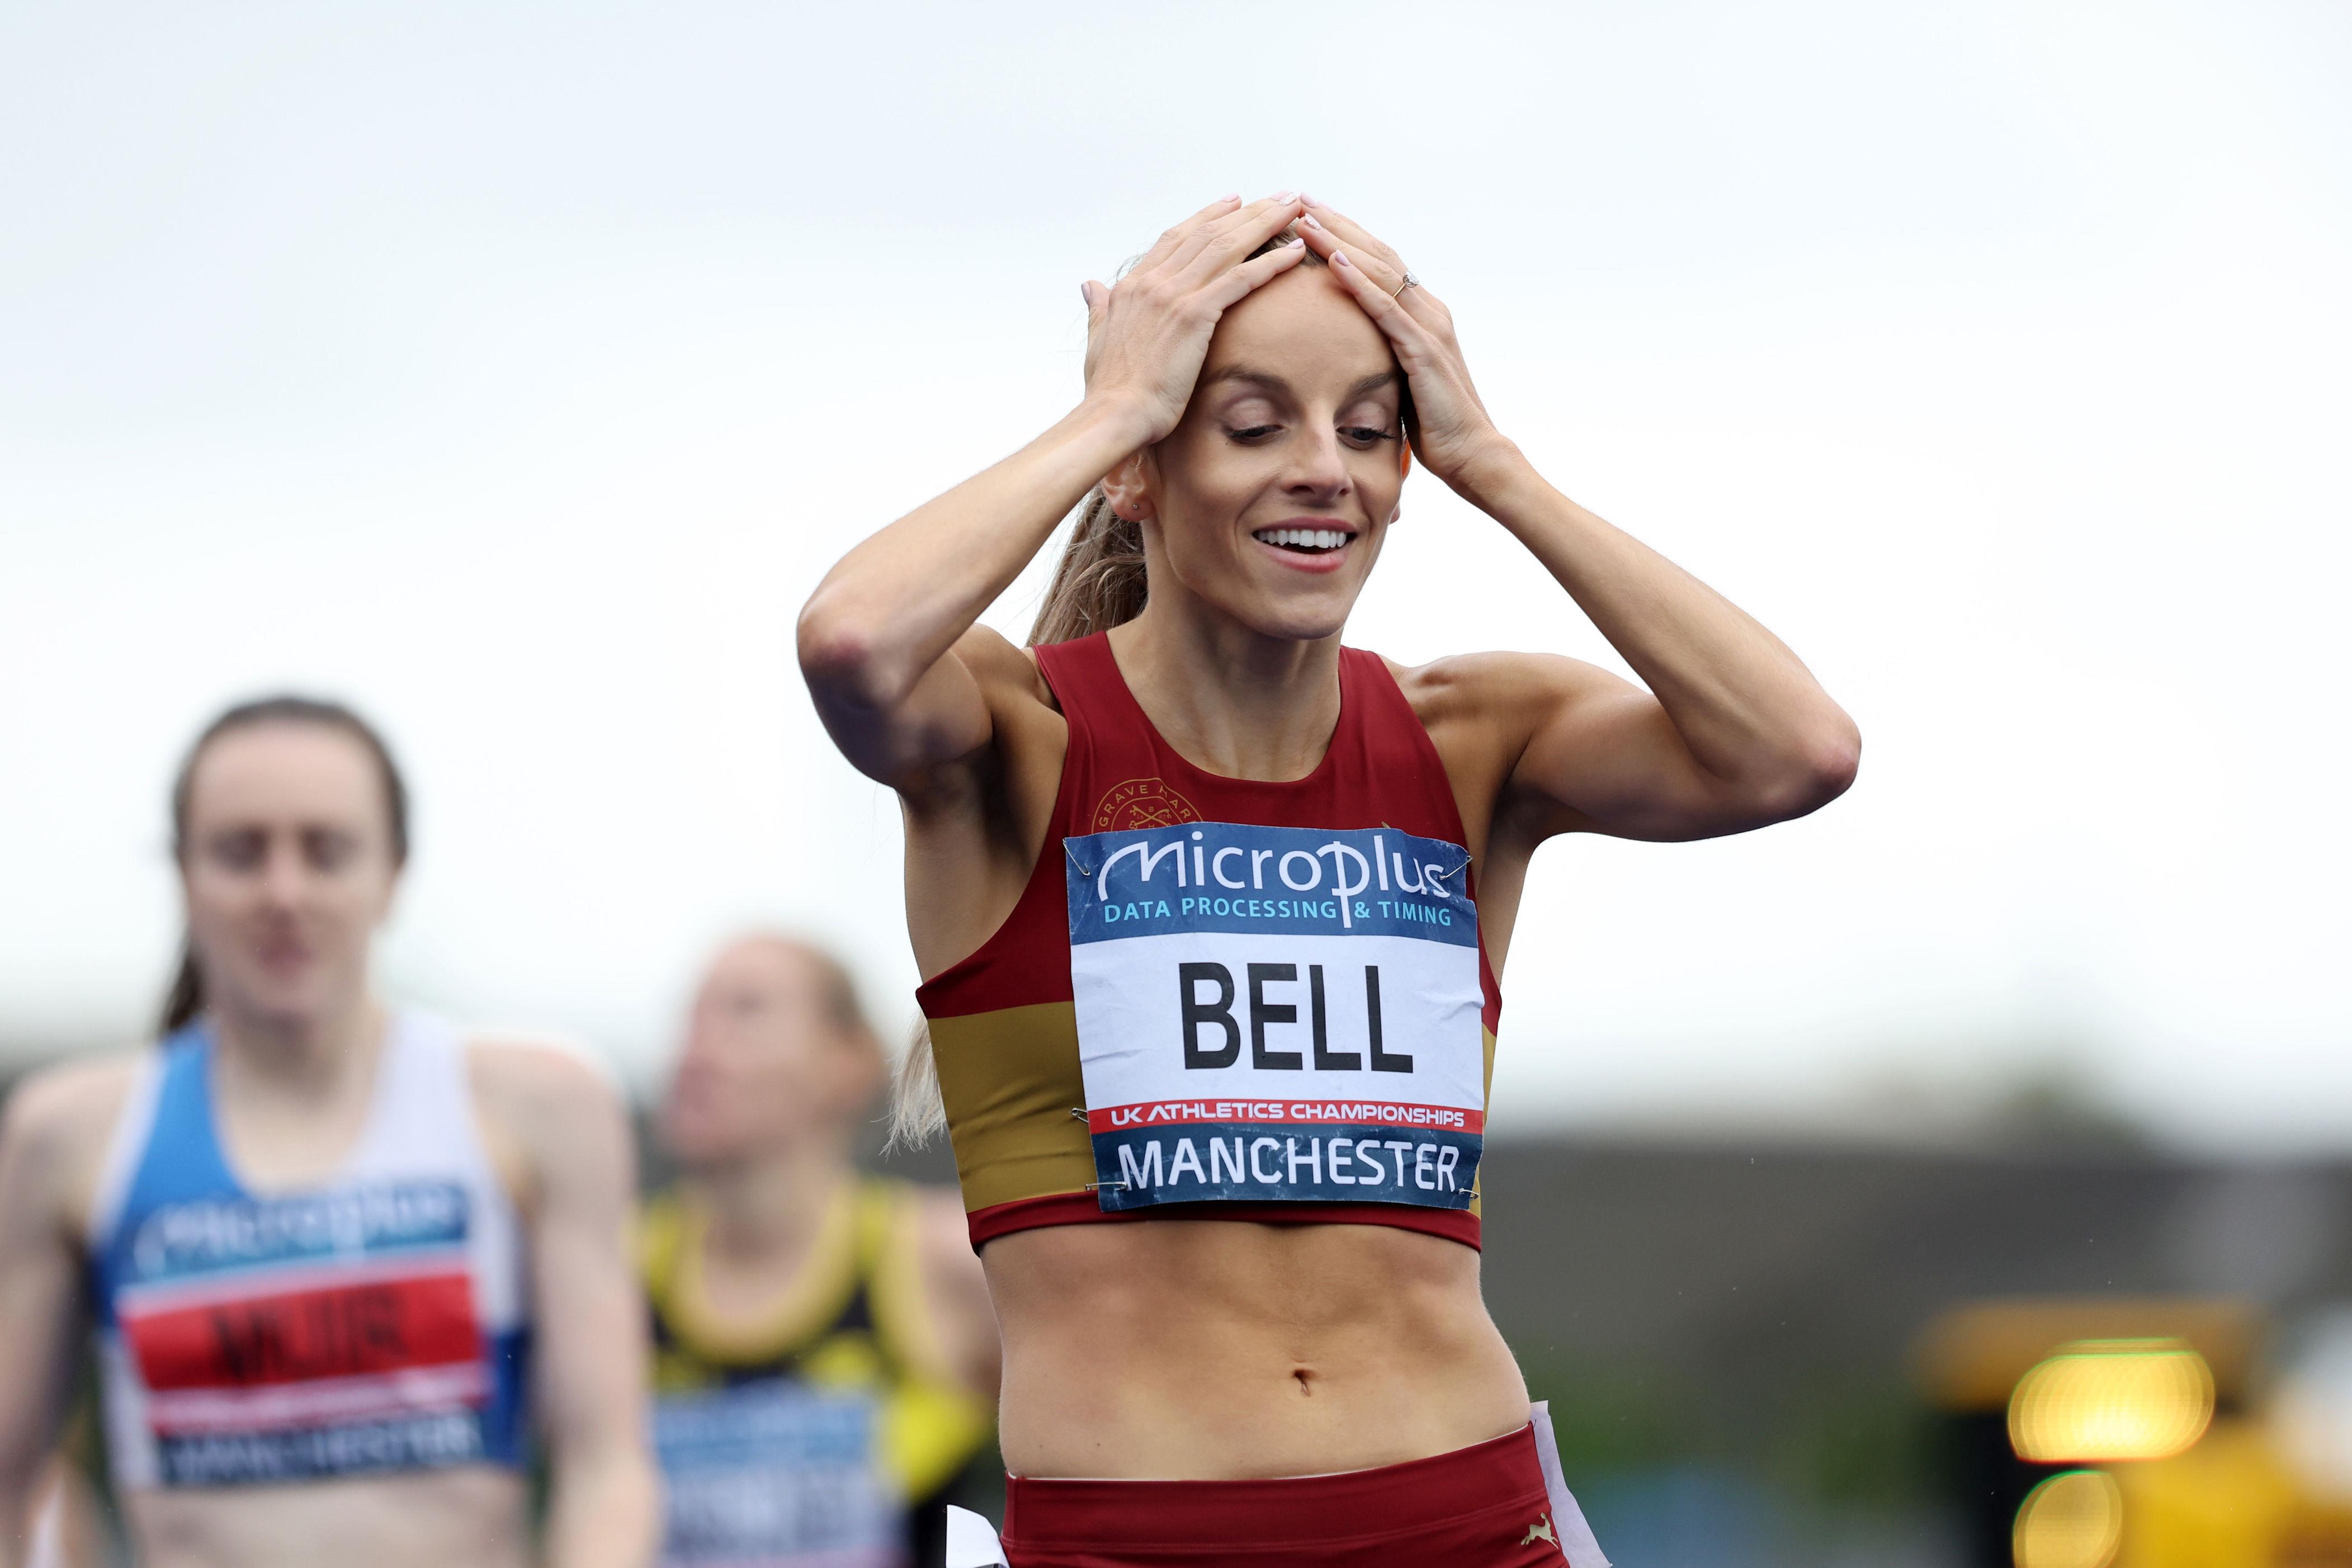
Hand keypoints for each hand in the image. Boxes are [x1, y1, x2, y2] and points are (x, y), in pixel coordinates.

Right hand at [1080, 194, 1309, 446]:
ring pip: (1228, 245)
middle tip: (1280, 196)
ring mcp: (1174, 294)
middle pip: (1209, 233)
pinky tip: (1295, 253)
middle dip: (1249, 211)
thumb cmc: (1109, 388)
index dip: (1208, 217)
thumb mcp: (1098, 338)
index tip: (1234, 202)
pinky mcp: (1194, 315)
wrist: (1114, 414)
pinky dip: (1271, 262)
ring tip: (1295, 207)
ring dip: (1266, 223)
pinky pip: (1241, 279)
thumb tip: (1090, 284)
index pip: (1177, 237)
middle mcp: (1153, 281)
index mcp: (1133, 285)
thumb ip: (1098, 307)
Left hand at [1293, 199, 1510, 489]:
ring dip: (1340, 243)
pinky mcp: (1423, 351)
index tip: (1310, 214)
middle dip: (1338, 225)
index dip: (1346, 235)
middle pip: (1378, 254)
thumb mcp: (1402, 377)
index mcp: (1423, 313)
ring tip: (1306, 221)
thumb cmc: (1435, 423)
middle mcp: (1429, 310)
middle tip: (1300, 199)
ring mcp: (1428, 327)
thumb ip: (1384, 352)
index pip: (1380, 261)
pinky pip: (1386, 310)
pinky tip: (1335, 263)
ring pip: (1380, 272)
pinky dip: (1360, 284)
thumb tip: (1351, 348)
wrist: (1472, 453)